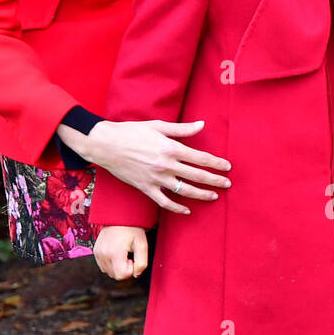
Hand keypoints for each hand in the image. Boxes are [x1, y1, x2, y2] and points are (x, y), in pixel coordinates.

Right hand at [70, 118, 230, 214]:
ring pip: (184, 190)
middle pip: (197, 175)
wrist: (105, 144)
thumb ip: (182, 129)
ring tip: (214, 196)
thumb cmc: (131, 132)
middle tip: (227, 184)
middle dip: (215, 180)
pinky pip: (164, 202)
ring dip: (202, 194)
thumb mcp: (158, 126)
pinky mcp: (145, 188)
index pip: (200, 158)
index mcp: (170, 148)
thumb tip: (202, 125)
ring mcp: (156, 178)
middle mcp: (166, 164)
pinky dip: (177, 207)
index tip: (227, 167)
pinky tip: (187, 210)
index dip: (216, 163)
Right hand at [94, 226, 148, 278]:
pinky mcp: (96, 252)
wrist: (118, 216)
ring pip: (109, 272)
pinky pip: (104, 267)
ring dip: (118, 267)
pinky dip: (111, 264)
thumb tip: (136, 274)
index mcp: (114, 253)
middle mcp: (103, 254)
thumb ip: (142, 263)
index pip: (122, 275)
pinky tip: (116, 253)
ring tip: (122, 253)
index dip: (130, 270)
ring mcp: (98, 253)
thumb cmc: (132, 229)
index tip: (132, 259)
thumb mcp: (142, 245)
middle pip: (115, 275)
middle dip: (124, 269)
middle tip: (128, 255)